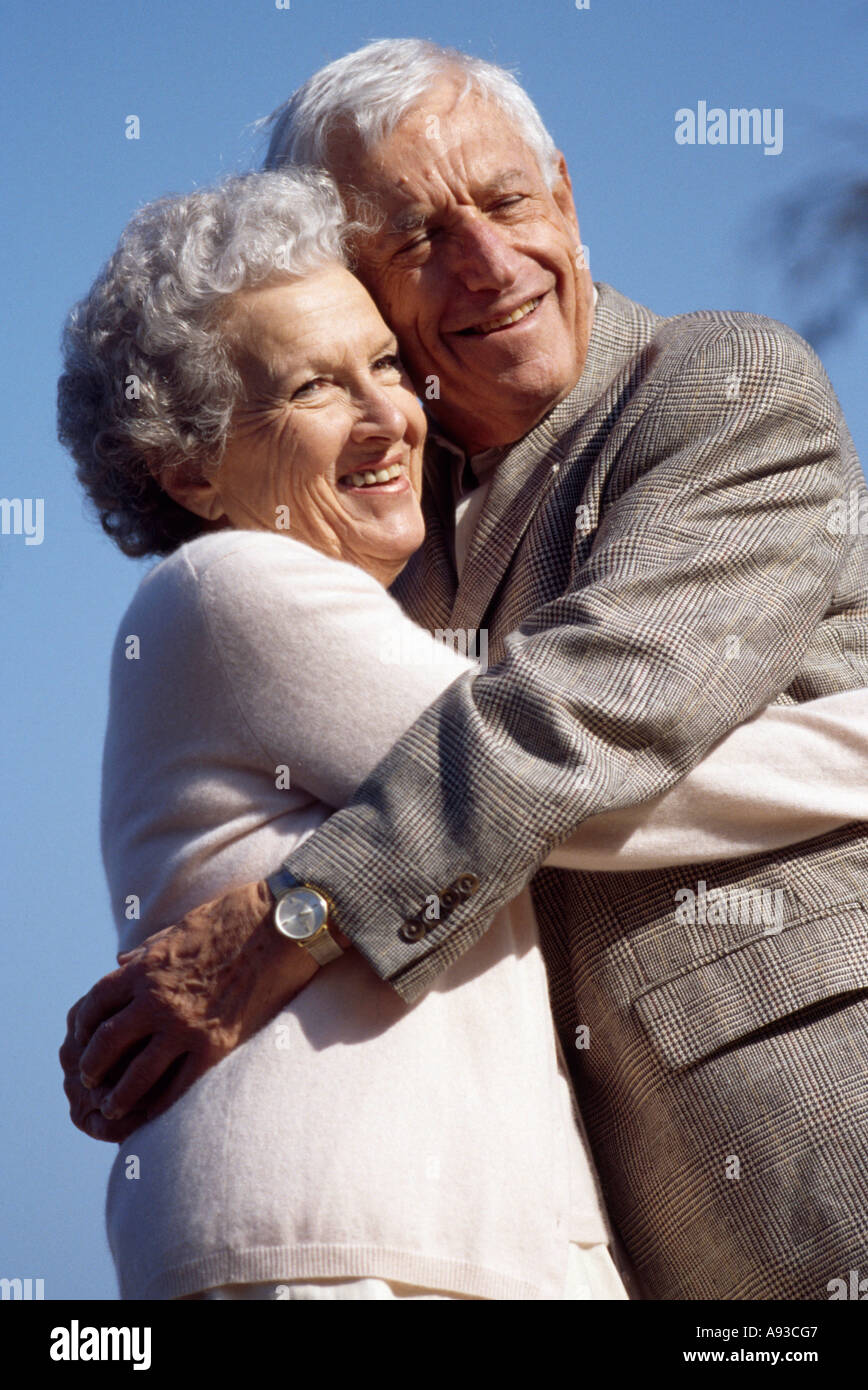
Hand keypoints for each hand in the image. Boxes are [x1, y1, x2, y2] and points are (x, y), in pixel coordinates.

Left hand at [60, 879, 327, 1138]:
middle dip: (92, 1067)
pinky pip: (178, 1087)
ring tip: (111, 1108)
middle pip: (106, 1043)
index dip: (83, 1026)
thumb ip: (147, 951)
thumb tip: (121, 963)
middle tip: (88, 1082)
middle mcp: (157, 1001)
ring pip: (136, 1074)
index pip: (95, 1004)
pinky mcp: (216, 1047)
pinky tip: (153, 1114)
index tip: (83, 1038)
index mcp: (146, 969)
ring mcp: (185, 1027)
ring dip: (118, 1096)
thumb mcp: (180, 927)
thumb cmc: (235, 917)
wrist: (284, 926)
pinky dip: (160, 1106)